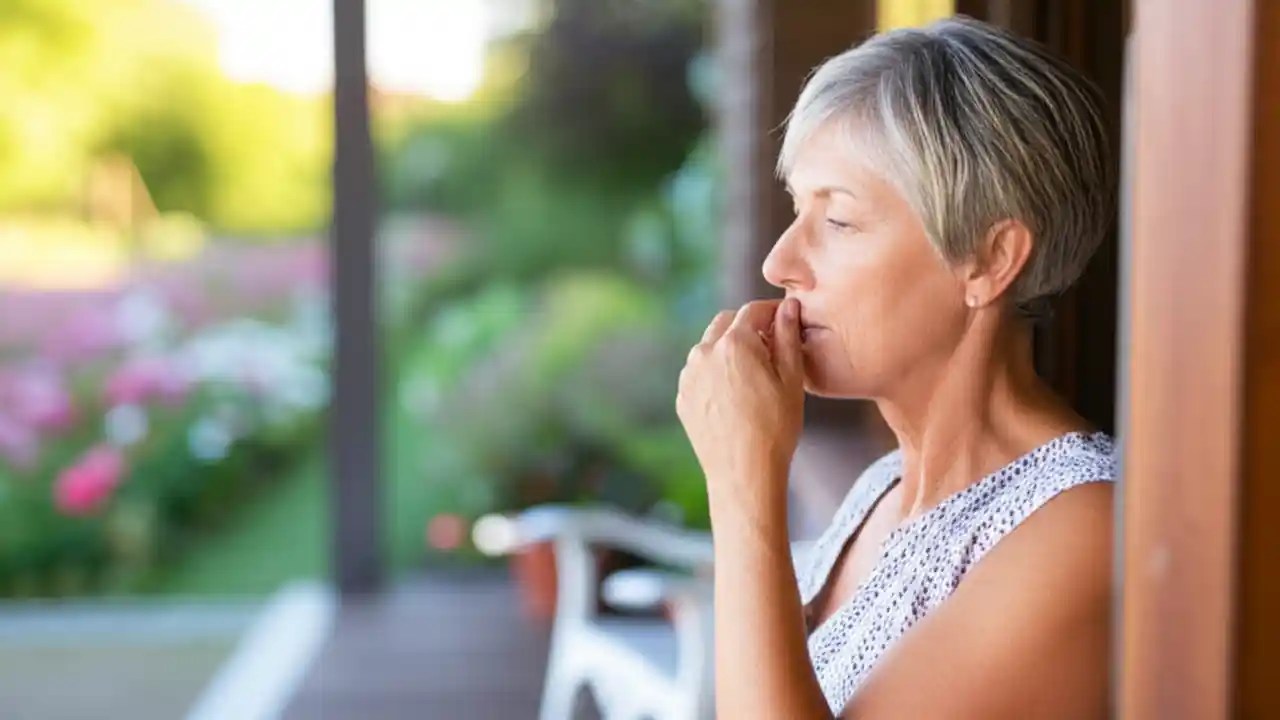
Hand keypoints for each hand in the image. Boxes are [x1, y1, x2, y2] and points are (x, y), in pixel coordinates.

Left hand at [676, 298, 805, 507]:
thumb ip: (788, 336)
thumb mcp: (791, 379)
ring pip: (709, 347)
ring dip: (728, 349)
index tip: (784, 320)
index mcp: (735, 343)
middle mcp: (704, 353)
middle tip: (770, 346)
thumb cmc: (775, 427)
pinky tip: (734, 396)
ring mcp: (689, 376)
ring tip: (752, 374)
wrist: (743, 473)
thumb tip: (788, 307)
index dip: (772, 312)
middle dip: (747, 327)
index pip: (753, 311)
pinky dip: (715, 373)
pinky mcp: (683, 397)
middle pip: (726, 323)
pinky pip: (699, 374)